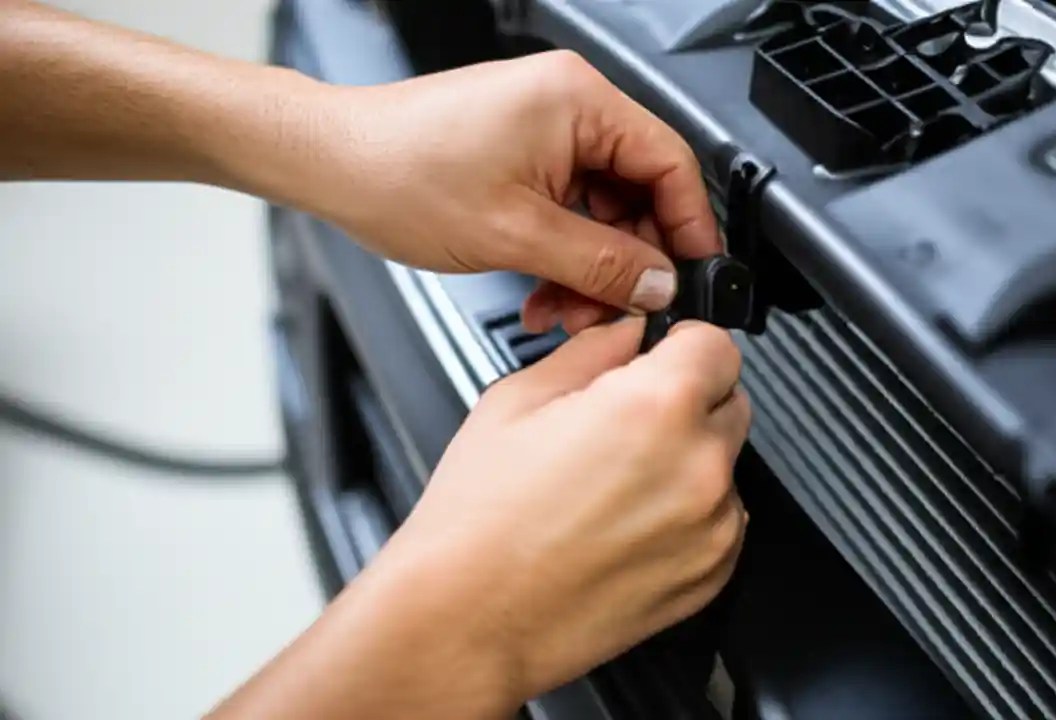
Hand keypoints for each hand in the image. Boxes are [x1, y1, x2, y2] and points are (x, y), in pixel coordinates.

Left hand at [300, 51, 721, 333]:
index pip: (671, 162)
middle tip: (615, 309)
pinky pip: (568, 206)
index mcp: (578, 100)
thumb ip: (601, 263)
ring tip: (563, 308)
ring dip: (590, 266)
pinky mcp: (521, 150)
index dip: (689, 227)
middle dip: (627, 260)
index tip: (691, 275)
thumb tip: (658, 283)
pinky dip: (562, 252)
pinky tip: (543, 290)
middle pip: (638, 190)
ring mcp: (543, 126)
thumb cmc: (399, 173)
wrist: (330, 163)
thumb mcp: (517, 235)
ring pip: (602, 207)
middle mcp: (567, 103)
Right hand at [381, 318, 749, 709]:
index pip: (717, 343)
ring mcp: (712, 527)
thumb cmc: (479, 521)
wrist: (466, 619)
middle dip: (686, 399)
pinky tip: (624, 523)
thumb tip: (628, 333)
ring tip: (613, 484)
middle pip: (728, 400)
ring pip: (724, 463)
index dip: (682, 344)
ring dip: (688, 459)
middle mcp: (698, 467)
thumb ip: (593, 351)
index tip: (660, 356)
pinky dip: (687, 513)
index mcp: (656, 407)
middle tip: (622, 422)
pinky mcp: (711, 575)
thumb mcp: (519, 400)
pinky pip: (720, 520)